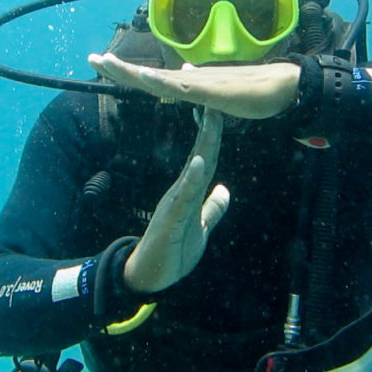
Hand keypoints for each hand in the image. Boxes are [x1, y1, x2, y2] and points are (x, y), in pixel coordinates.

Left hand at [88, 52, 299, 119]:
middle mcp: (190, 79)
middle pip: (147, 74)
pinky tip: (145, 76)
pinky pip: (183, 88)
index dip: (125, 71)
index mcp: (189, 82)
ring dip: (133, 71)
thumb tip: (184, 70)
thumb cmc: (252, 88)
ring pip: (160, 78)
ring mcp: (200, 83)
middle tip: (91, 58)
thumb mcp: (217, 91)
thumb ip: (198, 83)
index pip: (150, 77)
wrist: (282, 86)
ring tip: (108, 64)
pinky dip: (162, 81)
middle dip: (118, 67)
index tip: (102, 64)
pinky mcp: (212, 91)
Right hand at [123, 107, 229, 292]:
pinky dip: (191, 178)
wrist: (147, 277)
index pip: (206, 155)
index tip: (219, 105)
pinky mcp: (171, 219)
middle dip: (210, 124)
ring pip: (193, 168)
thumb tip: (223, 190)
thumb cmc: (172, 252)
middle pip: (201, 153)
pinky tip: (198, 161)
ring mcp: (175, 202)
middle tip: (213, 94)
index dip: (214, 132)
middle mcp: (181, 190)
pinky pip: (183, 196)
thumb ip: (211, 208)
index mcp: (189, 191)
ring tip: (210, 116)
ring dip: (203, 142)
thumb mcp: (199, 226)